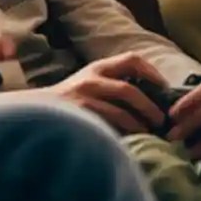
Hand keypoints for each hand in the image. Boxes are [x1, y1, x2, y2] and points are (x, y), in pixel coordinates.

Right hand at [51, 52, 167, 134]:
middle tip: (161, 120)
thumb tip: (152, 98)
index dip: (153, 73)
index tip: (165, 89)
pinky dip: (124, 135)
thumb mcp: (89, 83)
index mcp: (97, 67)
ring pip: (121, 112)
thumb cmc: (69, 101)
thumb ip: (113, 83)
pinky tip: (130, 141)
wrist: (36, 112)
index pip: (132, 59)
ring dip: (140, 125)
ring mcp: (83, 98)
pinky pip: (109, 128)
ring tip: (149, 135)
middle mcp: (90, 79)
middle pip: (129, 90)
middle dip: (150, 107)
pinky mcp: (79, 117)